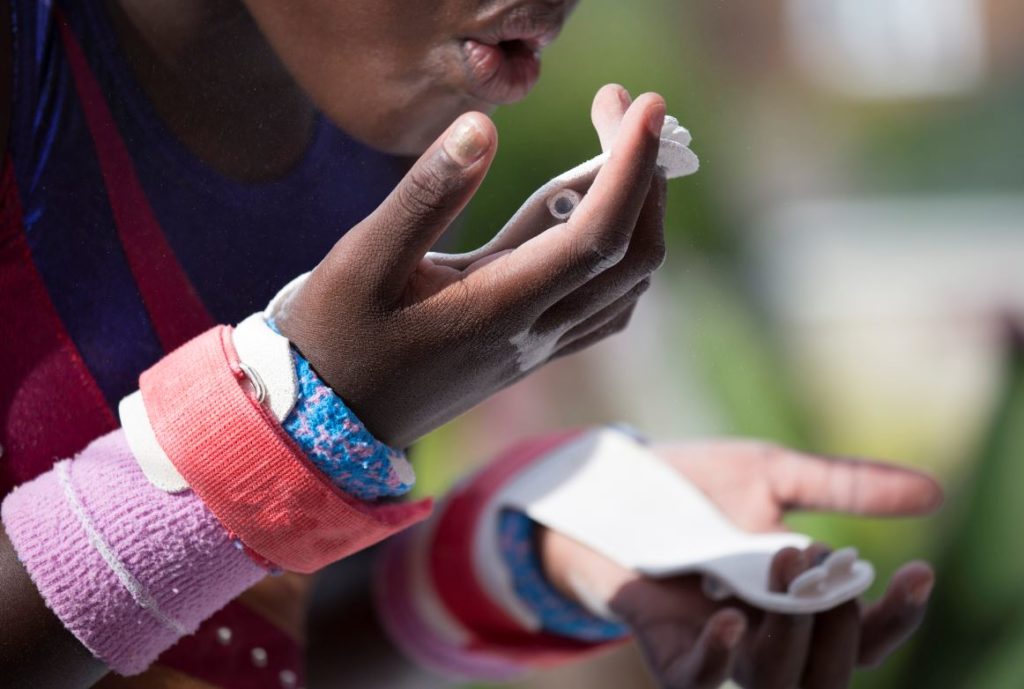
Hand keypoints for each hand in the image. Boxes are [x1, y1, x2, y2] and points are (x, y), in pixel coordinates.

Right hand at [276, 84, 666, 446]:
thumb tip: (484, 127)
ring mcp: (538, 350)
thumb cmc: (338, 337)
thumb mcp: (364, 260)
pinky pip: (607, 308)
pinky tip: (599, 220)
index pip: (597, 234)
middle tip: (622, 104)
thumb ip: (426, 194)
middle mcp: (534, 333)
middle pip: (632, 256)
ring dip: (641, 212)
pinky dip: (625, 256)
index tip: (646, 104)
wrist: (332, 419)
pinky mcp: (530, 355)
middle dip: (645, 173)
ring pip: (627, 284)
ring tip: (617, 148)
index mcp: (499, 306)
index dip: (632, 166)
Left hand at [539, 441, 943, 688]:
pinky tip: (728, 620)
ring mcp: (715, 647)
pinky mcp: (666, 647)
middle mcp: (763, 636)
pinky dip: (716, 658)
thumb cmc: (697, 485)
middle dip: (842, 625)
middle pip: (830, 674)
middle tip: (821, 558)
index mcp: (797, 604)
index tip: (918, 571)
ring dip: (791, 633)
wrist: (615, 485)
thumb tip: (933, 491)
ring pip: (775, 682)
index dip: (898, 615)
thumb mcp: (773, 476)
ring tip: (785, 565)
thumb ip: (845, 488)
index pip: (864, 635)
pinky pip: (695, 678)